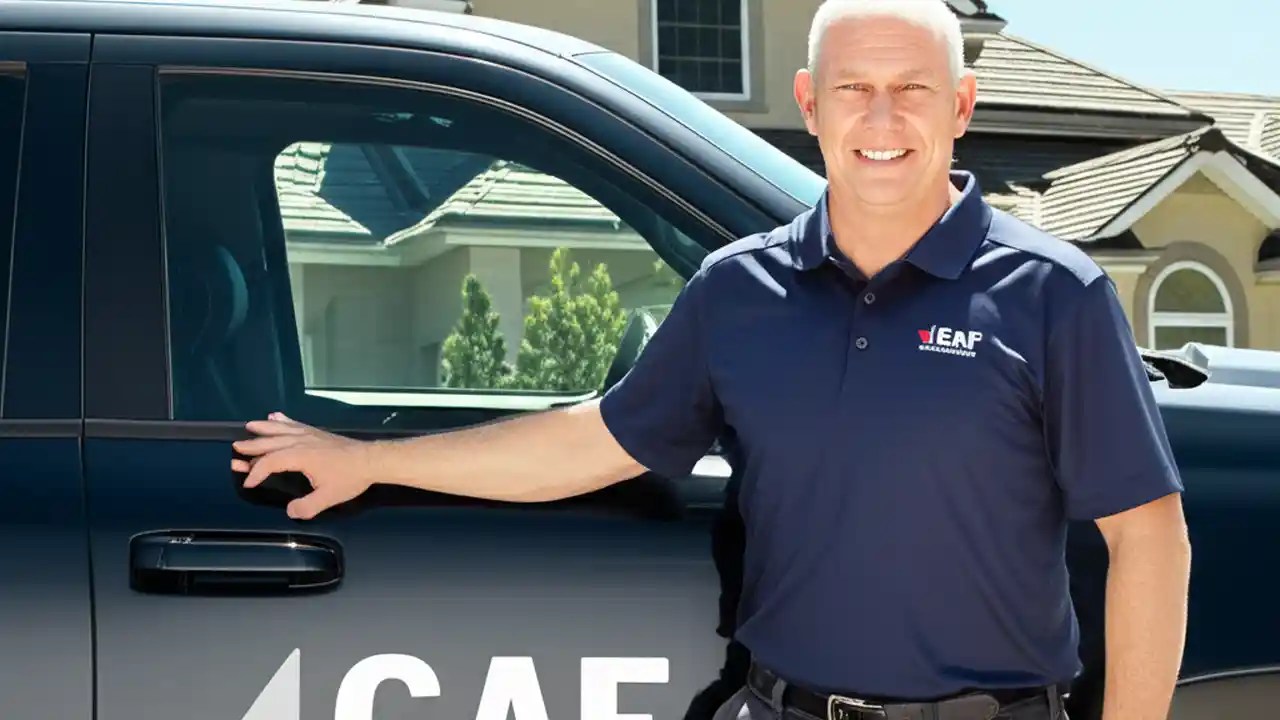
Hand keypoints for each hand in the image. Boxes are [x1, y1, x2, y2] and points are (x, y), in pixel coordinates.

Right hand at [232, 412, 378, 519]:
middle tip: (236, 449)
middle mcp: (302, 441)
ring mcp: (310, 434)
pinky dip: (283, 420)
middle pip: (271, 442)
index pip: (271, 462)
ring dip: (264, 428)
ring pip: (281, 429)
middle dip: (252, 446)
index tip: (248, 481)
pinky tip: (275, 416)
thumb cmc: (350, 478)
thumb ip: (307, 507)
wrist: (370, 460)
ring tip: (249, 426)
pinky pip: (295, 423)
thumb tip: (290, 511)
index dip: (256, 472)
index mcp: (301, 456)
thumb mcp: (328, 498)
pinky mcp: (317, 432)